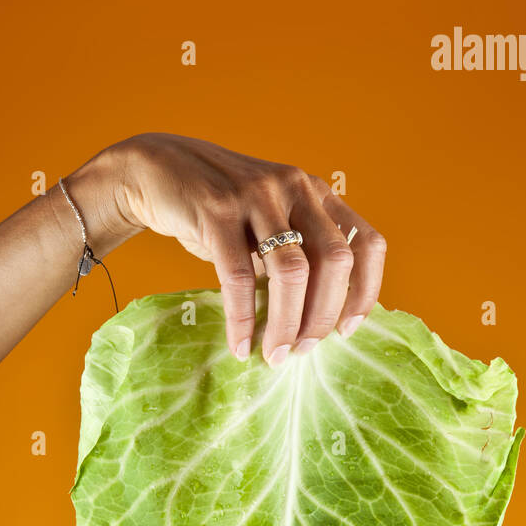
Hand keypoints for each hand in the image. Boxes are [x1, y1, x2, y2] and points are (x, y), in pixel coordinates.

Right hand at [109, 131, 386, 363]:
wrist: (158, 170)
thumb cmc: (218, 212)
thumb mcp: (268, 223)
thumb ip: (295, 256)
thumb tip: (316, 320)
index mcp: (317, 192)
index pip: (366, 243)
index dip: (365, 292)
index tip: (347, 331)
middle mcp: (295, 187)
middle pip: (334, 261)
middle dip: (322, 316)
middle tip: (304, 350)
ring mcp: (258, 195)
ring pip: (291, 272)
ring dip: (286, 323)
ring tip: (274, 354)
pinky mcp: (217, 210)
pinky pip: (238, 277)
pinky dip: (241, 319)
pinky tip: (240, 345)